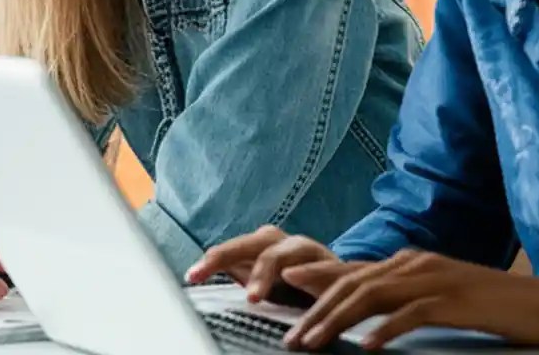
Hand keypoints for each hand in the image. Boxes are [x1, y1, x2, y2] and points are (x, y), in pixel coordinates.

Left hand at [187, 225, 347, 304]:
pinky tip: (294, 278)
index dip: (210, 261)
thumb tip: (203, 274)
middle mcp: (282, 242)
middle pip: (250, 245)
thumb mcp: (266, 281)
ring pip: (278, 254)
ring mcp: (306, 249)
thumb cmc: (299, 283)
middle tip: (206, 274)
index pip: (230, 251)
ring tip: (252, 296)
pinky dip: (307, 273)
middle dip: (227, 258)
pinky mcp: (331, 264)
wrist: (347, 283)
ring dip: (263, 273)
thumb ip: (240, 276)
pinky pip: (318, 267)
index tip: (191, 276)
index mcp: (263, 246)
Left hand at [283, 249, 538, 350]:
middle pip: (350, 284)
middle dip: (315, 311)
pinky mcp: (455, 300)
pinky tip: (367, 346)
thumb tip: (359, 315)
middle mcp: (411, 264)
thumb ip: (396, 300)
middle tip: (291, 337)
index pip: (348, 271)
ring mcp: (433, 279)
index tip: (278, 291)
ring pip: (372, 295)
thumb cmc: (484, 304)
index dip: (312, 281)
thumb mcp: (432, 297)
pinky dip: (386, 329)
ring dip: (337, 320)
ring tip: (314, 342)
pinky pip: (412, 313)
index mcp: (403, 263)